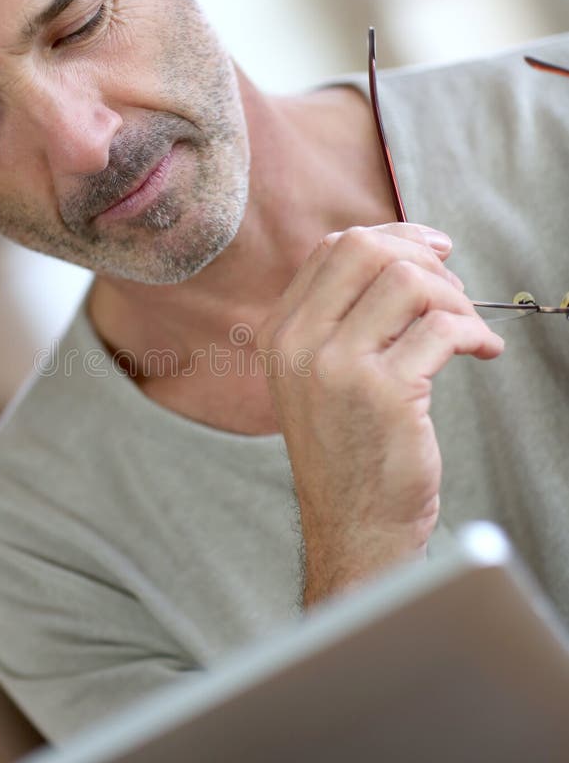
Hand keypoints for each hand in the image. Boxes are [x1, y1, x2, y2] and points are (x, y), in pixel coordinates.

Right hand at [256, 223, 504, 605]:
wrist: (352, 523)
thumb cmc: (347, 449)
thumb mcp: (316, 377)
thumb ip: (339, 319)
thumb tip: (401, 257)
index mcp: (280, 333)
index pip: (332, 249)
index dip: (391, 238)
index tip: (431, 251)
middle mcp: (298, 344)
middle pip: (364, 249)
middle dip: (423, 258)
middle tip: (453, 290)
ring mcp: (336, 367)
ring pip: (407, 281)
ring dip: (455, 298)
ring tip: (468, 330)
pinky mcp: (384, 393)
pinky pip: (442, 329)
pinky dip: (475, 333)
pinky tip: (483, 352)